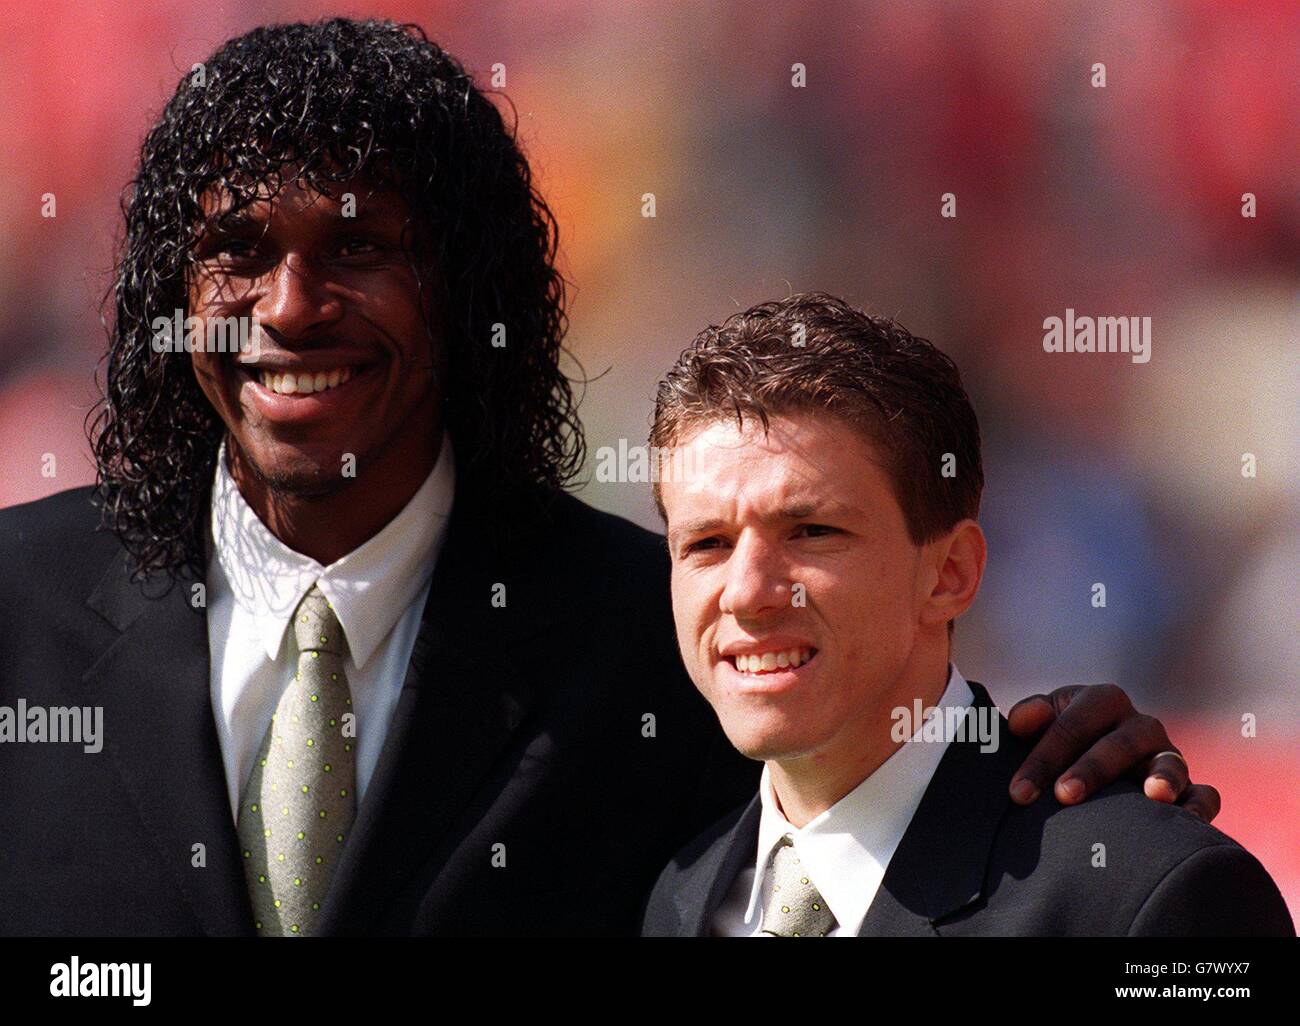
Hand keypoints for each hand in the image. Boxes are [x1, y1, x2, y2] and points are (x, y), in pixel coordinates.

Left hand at [1006, 683, 1221, 821]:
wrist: (1088, 764)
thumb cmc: (1060, 744)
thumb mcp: (1042, 723)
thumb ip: (1030, 716)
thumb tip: (1019, 722)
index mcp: (1101, 701)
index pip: (1071, 724)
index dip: (1043, 757)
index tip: (1019, 791)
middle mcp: (1139, 725)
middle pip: (1119, 742)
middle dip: (1091, 769)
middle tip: (1064, 796)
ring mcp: (1167, 755)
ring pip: (1169, 763)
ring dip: (1163, 778)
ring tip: (1154, 797)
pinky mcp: (1188, 786)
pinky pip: (1204, 794)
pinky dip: (1200, 806)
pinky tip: (1189, 822)